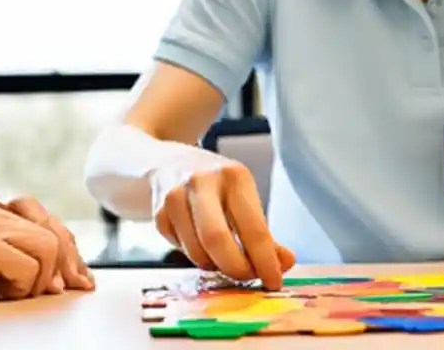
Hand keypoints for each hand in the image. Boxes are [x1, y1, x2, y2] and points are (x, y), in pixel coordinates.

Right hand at [0, 191, 93, 291]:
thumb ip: (11, 253)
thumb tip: (60, 273)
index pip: (41, 219)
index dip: (67, 249)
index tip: (79, 275)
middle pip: (50, 225)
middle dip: (69, 260)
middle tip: (75, 287)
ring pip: (47, 244)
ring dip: (40, 278)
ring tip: (16, 293)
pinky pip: (31, 266)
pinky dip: (24, 288)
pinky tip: (0, 295)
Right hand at [152, 162, 295, 289]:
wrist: (166, 162)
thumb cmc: (214, 183)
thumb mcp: (242, 196)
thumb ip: (264, 233)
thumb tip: (284, 262)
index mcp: (233, 176)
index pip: (253, 228)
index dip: (265, 261)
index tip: (274, 281)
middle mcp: (202, 182)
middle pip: (217, 240)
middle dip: (236, 268)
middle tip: (248, 278)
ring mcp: (175, 196)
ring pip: (198, 251)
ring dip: (215, 266)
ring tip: (226, 260)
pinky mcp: (158, 213)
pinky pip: (181, 249)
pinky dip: (196, 256)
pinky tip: (202, 245)